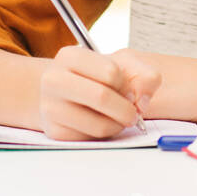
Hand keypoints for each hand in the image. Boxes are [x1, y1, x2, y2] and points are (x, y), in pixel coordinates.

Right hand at [38, 46, 162, 140]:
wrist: (63, 94)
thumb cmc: (96, 77)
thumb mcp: (123, 64)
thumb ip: (145, 75)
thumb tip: (142, 101)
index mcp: (70, 56)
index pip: (110, 72)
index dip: (127, 85)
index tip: (128, 90)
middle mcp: (54, 79)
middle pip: (101, 97)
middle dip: (126, 110)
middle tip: (133, 113)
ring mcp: (50, 106)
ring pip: (98, 124)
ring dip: (118, 125)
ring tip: (118, 118)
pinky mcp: (55, 131)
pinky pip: (90, 139)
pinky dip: (104, 134)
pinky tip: (102, 123)